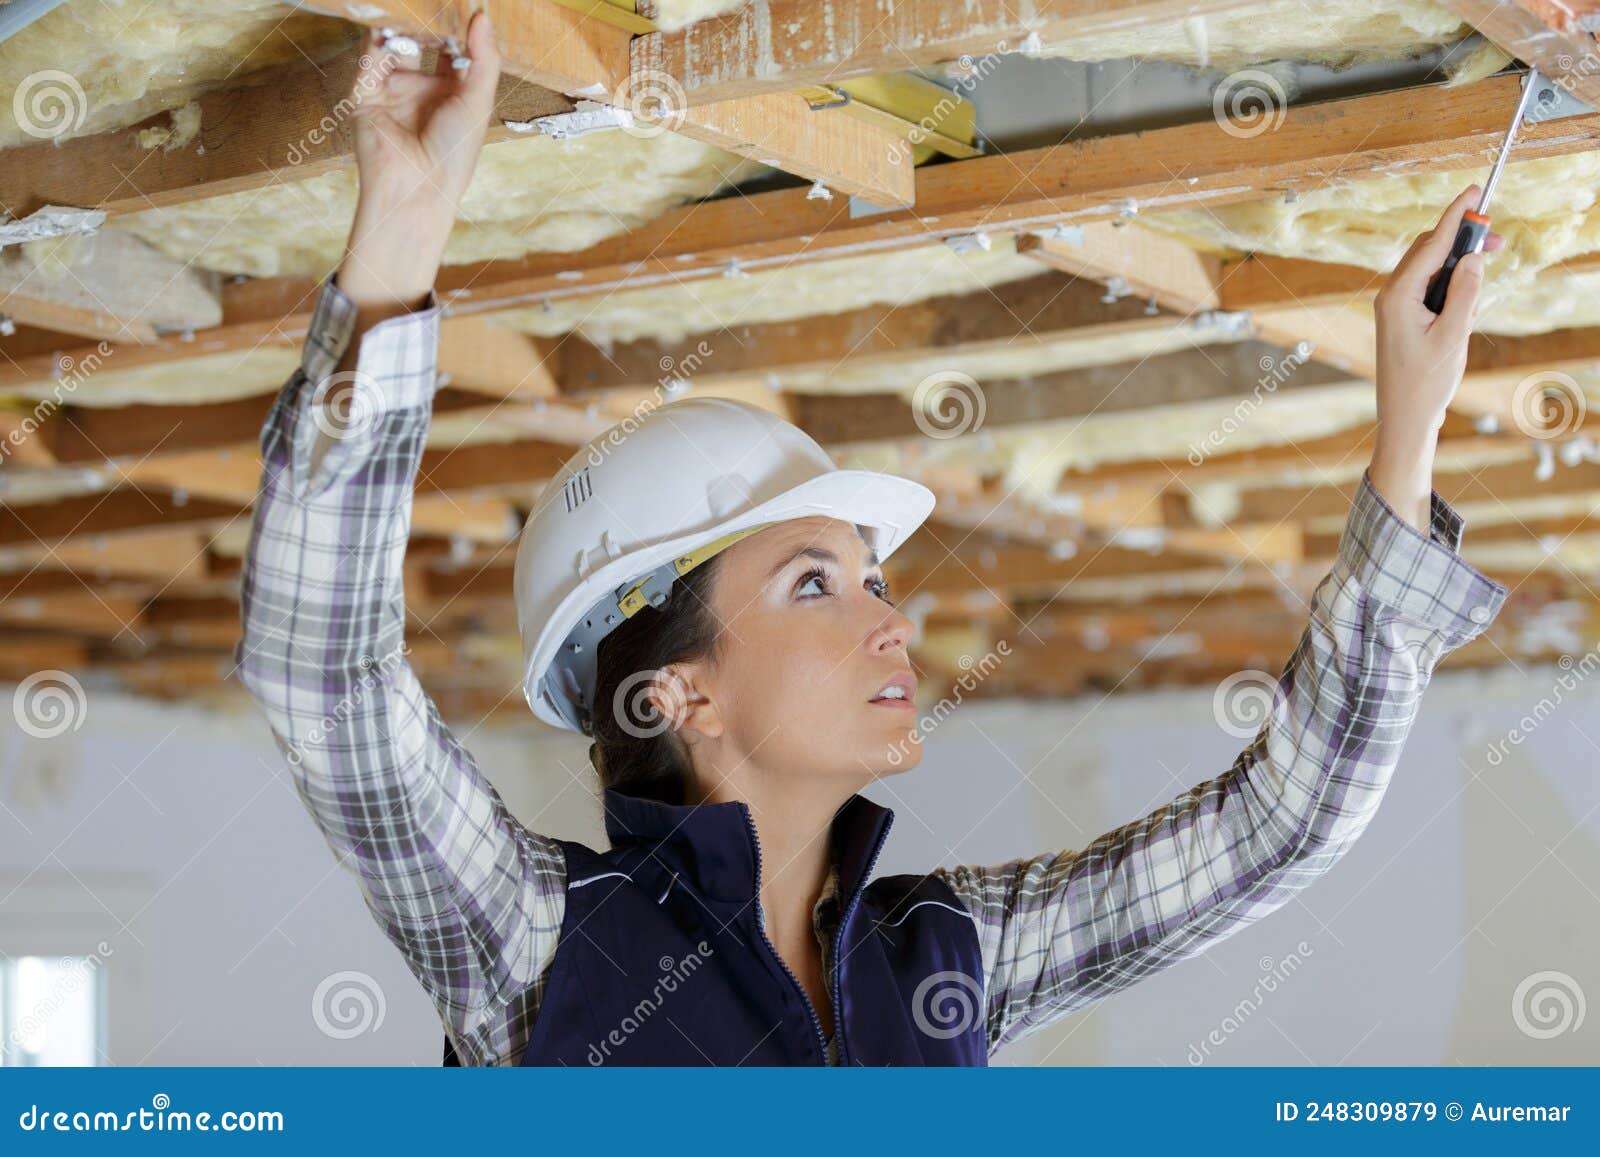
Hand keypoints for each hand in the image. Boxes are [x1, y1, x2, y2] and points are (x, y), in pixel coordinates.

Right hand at [337, 11, 501, 309]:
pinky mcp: (366, 93)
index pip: (455, 50)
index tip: (466, 6)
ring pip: (395, 43)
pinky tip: (395, 21)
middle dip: (430, 19)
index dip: (459, 28)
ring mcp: (393, 89)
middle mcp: (422, 90)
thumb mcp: (478, 102)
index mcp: (453, 96)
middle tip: (438, 2)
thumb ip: (484, 58)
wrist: (416, 189)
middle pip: (423, 41)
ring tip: (417, 7)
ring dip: (406, 23)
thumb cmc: (454, 155)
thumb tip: (483, 15)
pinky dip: (380, 35)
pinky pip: (370, 56)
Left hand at [1368, 184, 1504, 528]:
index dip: (1456, 215)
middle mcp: (1391, 296)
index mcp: (1398, 296)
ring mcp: (1394, 306)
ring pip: (1432, 270)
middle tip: (1497, 240)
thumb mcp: (1454, 335)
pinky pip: (1430, 290)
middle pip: (1430, 250)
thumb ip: (1466, 293)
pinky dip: (1452, 293)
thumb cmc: (1426, 382)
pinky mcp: (1402, 317)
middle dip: (1464, 242)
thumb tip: (1474, 257)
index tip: (1475, 189)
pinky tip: (1462, 320)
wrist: (1405, 418)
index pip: (1432, 244)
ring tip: (1472, 309)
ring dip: (1460, 273)